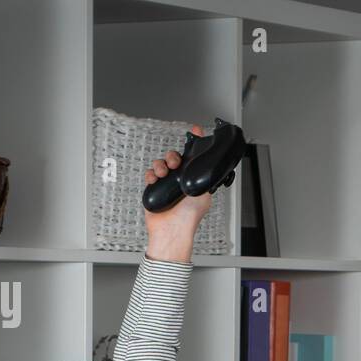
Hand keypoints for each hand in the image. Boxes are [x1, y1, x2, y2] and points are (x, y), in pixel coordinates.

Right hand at [143, 125, 212, 260]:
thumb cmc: (189, 217)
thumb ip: (205, 178)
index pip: (193, 159)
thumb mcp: (204, 194)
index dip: (194, 143)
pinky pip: (150, 175)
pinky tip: (154, 178)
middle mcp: (180, 181)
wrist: (172, 230)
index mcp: (193, 181)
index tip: (195, 130)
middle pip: (174, 158)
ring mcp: (166, 185)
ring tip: (163, 172)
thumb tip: (210, 166)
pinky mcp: (154, 190)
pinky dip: (151, 174)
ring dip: (161, 164)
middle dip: (173, 156)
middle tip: (174, 162)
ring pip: (161, 164)